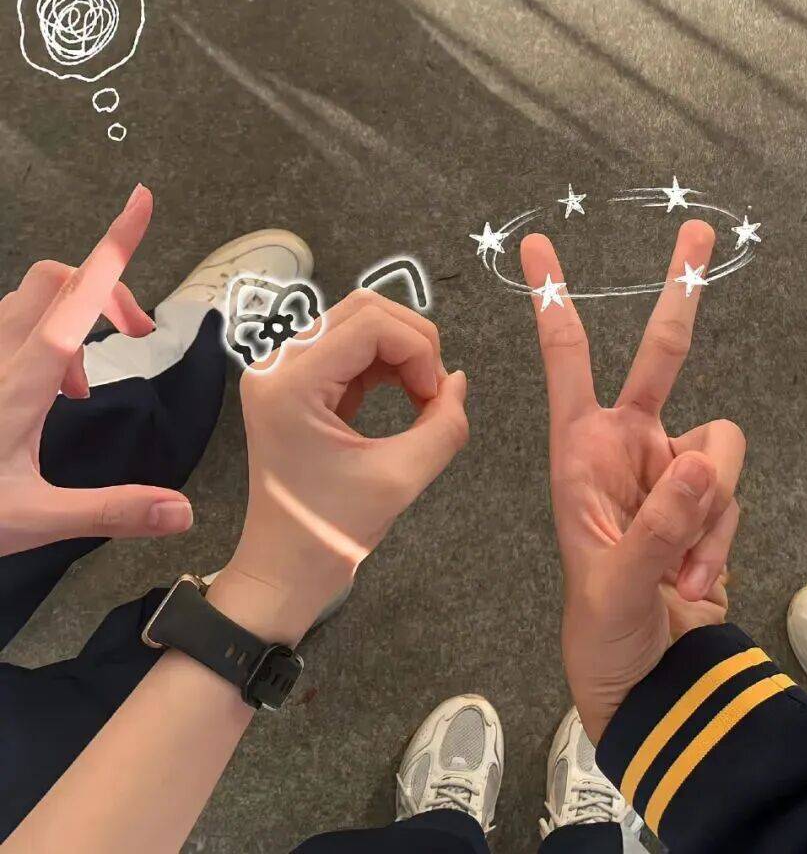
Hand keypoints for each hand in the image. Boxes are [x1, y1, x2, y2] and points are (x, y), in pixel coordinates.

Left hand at [0, 185, 193, 556]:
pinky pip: (14, 323)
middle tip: (136, 337)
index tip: (141, 200)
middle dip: (108, 290)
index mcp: (20, 383)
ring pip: (32, 299)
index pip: (78, 298)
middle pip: (57, 279)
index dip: (115, 246)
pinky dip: (48, 338)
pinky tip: (53, 393)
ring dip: (75, 318)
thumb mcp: (34, 519)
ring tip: (85, 385)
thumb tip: (184, 512)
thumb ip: (112, 510)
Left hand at [210, 290, 468, 643]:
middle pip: (363, 309)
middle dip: (413, 342)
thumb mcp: (401, 479)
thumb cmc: (332, 531)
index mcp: (290, 386)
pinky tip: (406, 396)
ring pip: (360, 322)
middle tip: (433, 392)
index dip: (418, 349)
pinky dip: (388, 364)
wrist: (284, 566)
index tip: (434, 397)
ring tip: (423, 398)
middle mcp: (278, 366)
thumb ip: (444, 425)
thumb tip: (459, 381)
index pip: (370, 324)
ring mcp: (283, 372)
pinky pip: (352, 347)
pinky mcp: (296, 382)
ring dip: (403, 351)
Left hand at [522, 220, 744, 741]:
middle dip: (679, 293)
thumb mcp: (616, 580)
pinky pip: (734, 491)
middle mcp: (629, 444)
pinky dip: (719, 539)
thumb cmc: (604, 625)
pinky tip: (692, 578)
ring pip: (719, 445)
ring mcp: (673, 468)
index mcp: (581, 448)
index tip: (537, 246)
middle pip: (663, 355)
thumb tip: (700, 462)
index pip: (567, 359)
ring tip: (676, 567)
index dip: (553, 299)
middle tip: (697, 229)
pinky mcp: (709, 496)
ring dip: (708, 511)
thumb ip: (661, 523)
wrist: (650, 670)